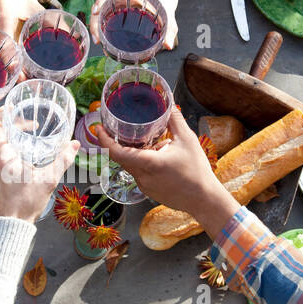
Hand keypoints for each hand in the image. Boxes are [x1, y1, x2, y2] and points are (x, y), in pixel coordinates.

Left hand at [0, 108, 77, 222]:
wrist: (9, 227)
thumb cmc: (27, 203)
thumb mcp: (48, 180)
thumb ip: (62, 160)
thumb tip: (73, 145)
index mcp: (3, 157)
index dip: (1, 115)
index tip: (9, 111)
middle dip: (10, 137)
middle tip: (24, 137)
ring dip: (5, 155)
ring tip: (20, 160)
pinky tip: (10, 177)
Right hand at [90, 0, 183, 49]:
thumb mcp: (169, 13)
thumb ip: (170, 29)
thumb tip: (167, 45)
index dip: (101, 1)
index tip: (95, 12)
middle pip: (101, 6)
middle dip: (95, 22)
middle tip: (98, 39)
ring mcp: (120, 4)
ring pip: (102, 13)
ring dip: (97, 25)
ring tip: (99, 41)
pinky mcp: (121, 11)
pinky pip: (108, 16)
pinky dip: (103, 26)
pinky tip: (104, 38)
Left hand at [98, 107, 237, 234]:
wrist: (204, 199)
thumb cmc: (197, 171)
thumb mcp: (187, 139)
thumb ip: (175, 120)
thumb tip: (168, 104)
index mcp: (148, 163)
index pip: (116, 152)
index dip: (104, 140)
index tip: (98, 129)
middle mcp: (142, 176)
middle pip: (121, 157)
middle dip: (117, 142)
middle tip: (117, 128)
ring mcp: (144, 186)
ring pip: (130, 165)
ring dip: (133, 152)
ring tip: (148, 141)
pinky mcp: (148, 191)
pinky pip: (139, 173)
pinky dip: (142, 163)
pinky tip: (157, 156)